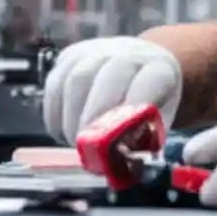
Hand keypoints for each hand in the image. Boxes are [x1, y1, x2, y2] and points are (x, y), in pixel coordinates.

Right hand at [41, 37, 182, 145]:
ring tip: (77, 143)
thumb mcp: (162, 117)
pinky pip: (54, 84)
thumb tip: (125, 164)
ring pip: (74, 80)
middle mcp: (127, 53)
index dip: (131, 111)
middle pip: (105, 79)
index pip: (147, 83)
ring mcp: (96, 51)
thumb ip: (147, 139)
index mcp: (159, 68)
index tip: (119, 141)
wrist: (143, 62)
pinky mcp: (70, 56)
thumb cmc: (152, 98)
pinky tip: (63, 132)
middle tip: (89, 149)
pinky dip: (54, 114)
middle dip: (93, 119)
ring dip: (70, 119)